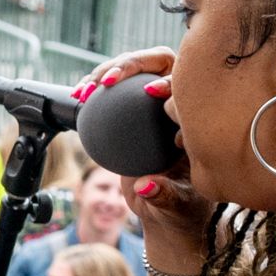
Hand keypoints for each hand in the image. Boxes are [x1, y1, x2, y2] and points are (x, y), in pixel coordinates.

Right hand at [85, 45, 213, 263]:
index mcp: (198, 120)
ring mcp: (152, 106)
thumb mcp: (178, 204)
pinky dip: (94, 89)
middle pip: (158, 63)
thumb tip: (144, 185)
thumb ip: (164, 195)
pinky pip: (113, 92)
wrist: (170, 211)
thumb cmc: (184, 208)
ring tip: (86, 89)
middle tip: (108, 79)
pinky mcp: (131, 113)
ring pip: (132, 72)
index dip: (169, 83)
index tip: (151, 91)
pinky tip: (78, 96)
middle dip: (133, 63)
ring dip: (106, 71)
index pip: (187, 87)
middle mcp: (176, 105)